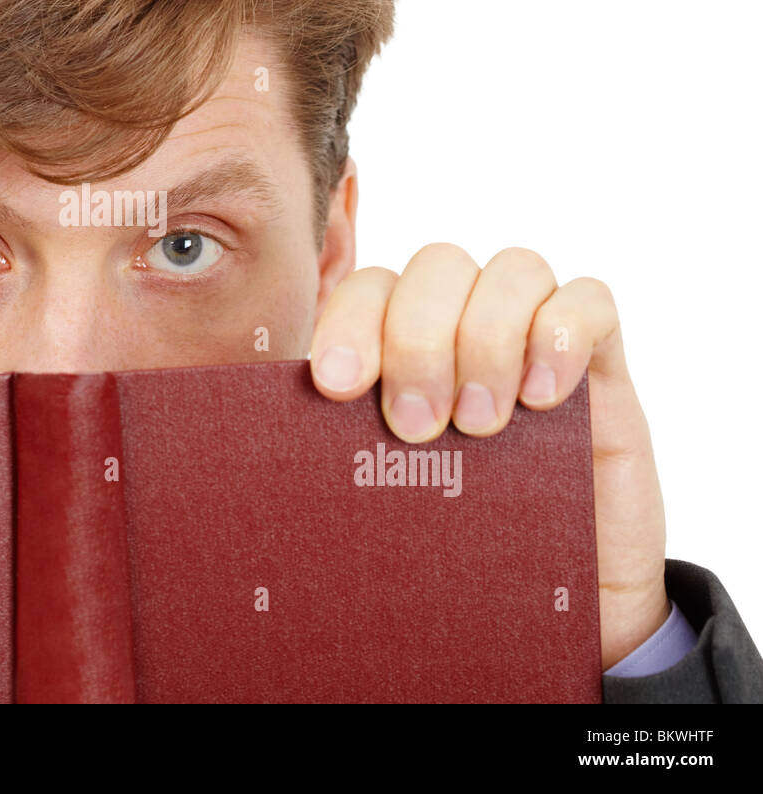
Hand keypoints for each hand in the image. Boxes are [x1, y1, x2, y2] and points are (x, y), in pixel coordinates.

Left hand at [309, 243, 669, 670]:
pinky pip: (591, 300)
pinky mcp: (603, 362)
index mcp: (401, 348)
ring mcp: (536, 336)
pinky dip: (561, 337)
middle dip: (418, 339)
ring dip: (488, 339)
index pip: (369, 290)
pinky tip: (544, 399)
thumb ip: (348, 457)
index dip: (349, 324)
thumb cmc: (462, 545)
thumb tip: (266, 458)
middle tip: (414, 428)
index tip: (337, 389)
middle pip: (436, 266)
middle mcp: (465, 326)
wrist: (566, 603)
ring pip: (513, 269)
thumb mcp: (393, 497)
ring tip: (480, 426)